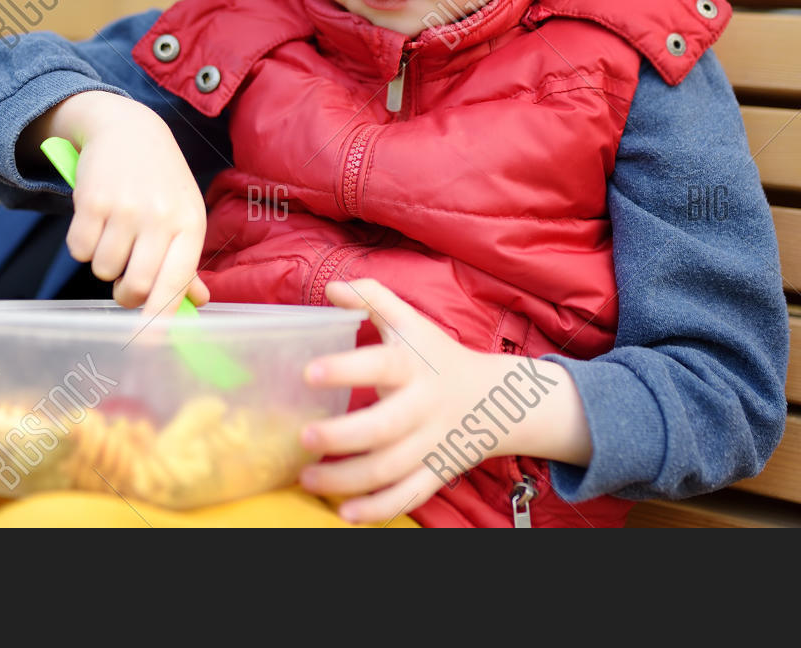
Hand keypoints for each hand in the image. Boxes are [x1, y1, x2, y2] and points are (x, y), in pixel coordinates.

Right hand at [22, 91, 210, 317]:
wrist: (126, 127)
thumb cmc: (160, 181)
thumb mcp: (183, 214)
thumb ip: (187, 262)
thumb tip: (199, 304)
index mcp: (190, 224)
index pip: (177, 283)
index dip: (162, 318)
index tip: (150, 343)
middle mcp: (160, 216)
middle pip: (134, 287)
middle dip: (125, 294)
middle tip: (124, 280)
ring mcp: (125, 208)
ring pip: (102, 270)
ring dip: (103, 263)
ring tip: (114, 235)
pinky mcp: (92, 201)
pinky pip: (79, 249)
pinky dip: (82, 244)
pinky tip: (96, 220)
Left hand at [297, 279, 580, 523]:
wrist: (497, 399)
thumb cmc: (437, 356)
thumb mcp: (411, 322)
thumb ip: (372, 299)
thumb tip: (331, 288)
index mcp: (413, 365)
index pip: (381, 364)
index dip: (346, 369)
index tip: (309, 373)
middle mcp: (423, 406)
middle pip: (385, 427)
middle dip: (342, 436)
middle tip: (304, 436)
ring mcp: (432, 443)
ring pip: (390, 469)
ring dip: (346, 478)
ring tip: (307, 476)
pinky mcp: (437, 472)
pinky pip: (408, 496)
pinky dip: (378, 509)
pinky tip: (345, 512)